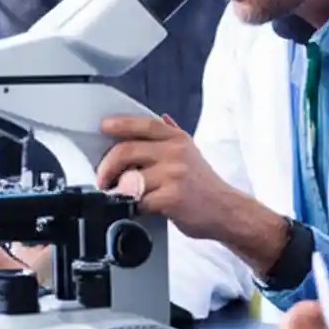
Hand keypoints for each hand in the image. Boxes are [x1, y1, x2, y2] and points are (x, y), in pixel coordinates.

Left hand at [96, 114, 240, 239]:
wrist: (226, 211)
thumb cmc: (204, 185)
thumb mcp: (192, 152)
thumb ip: (173, 135)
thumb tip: (162, 118)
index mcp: (178, 139)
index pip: (144, 124)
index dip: (121, 124)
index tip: (103, 127)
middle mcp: (175, 152)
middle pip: (127, 150)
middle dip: (107, 166)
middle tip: (102, 179)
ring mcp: (174, 174)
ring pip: (129, 178)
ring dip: (119, 190)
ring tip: (120, 196)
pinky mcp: (171, 198)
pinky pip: (139, 201)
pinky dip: (132, 207)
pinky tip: (136, 209)